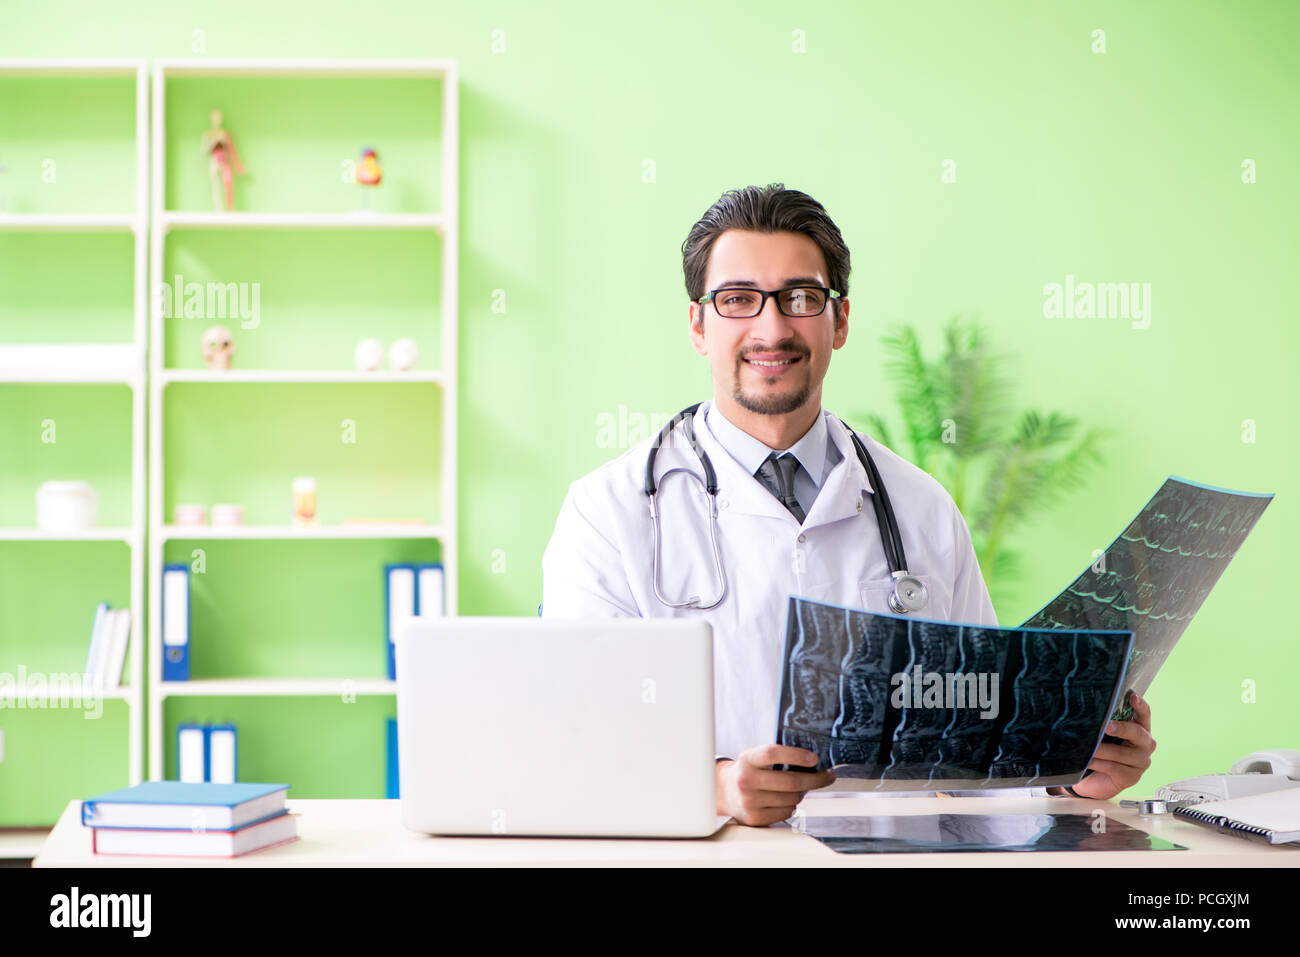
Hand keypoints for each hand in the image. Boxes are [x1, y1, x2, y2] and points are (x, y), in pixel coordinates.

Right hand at [716, 745, 835, 825]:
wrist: (724, 792)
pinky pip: (786, 812)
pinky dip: (792, 806)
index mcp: (748, 759)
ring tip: (800, 788)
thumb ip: (776, 757)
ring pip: (792, 798)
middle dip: (815, 779)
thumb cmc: (747, 771)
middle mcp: (746, 780)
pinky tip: (786, 800)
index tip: (814, 758)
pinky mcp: (754, 818)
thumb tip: (811, 760)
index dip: (795, 755)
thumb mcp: (755, 757)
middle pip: (790, 781)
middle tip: (827, 776)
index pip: (773, 754)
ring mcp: (749, 801)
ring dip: (802, 793)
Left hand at [1068, 693, 1155, 799]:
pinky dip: (1097, 763)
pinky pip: (1113, 767)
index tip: (1132, 696)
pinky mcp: (1132, 777)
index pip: (1144, 714)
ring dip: (1101, 750)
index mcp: (1140, 728)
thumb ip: (1103, 723)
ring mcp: (1141, 762)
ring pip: (1121, 753)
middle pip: (1136, 733)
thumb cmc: (1100, 750)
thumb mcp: (1103, 734)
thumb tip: (1090, 709)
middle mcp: (1144, 744)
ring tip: (1086, 747)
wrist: (1094, 778)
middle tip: (1106, 726)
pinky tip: (1086, 761)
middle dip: (1120, 728)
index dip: (1140, 705)